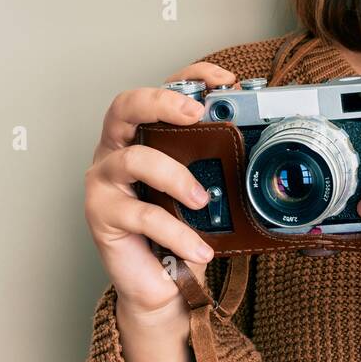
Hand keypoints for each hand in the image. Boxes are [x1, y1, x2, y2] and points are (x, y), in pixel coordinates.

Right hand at [83, 61, 234, 318]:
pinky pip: (141, 215)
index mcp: (141, 135)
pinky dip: (176, 231)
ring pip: (133, 159)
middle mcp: (115, 150)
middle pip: (125, 107)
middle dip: (162, 102)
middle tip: (196, 114)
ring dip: (175, 176)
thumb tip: (258, 144)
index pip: (157, 89)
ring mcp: (104, 182)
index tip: (222, 81)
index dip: (187, 78)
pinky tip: (199, 248)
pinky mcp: (102, 216)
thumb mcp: (203, 188)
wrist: (161, 283)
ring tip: (202, 199)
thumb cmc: (180, 227)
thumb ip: (215, 163)